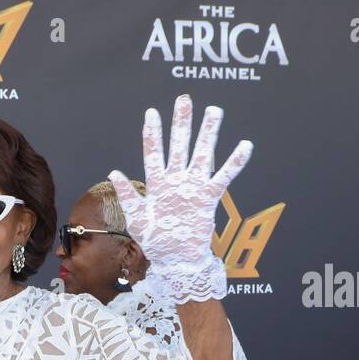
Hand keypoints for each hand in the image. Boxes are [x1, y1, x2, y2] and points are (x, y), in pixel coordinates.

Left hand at [109, 94, 251, 304]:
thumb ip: (128, 195)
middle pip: (179, 146)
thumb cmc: (156, 240)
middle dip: (182, 123)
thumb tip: (113, 172)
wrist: (176, 260)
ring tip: (214, 111)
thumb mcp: (137, 218)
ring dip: (208, 133)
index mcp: (157, 184)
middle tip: (184, 99)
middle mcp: (176, 181)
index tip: (151, 112)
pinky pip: (223, 177)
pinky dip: (234, 162)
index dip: (152, 134)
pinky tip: (244, 145)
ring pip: (202, 154)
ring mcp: (193, 187)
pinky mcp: (208, 197)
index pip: (153, 153)